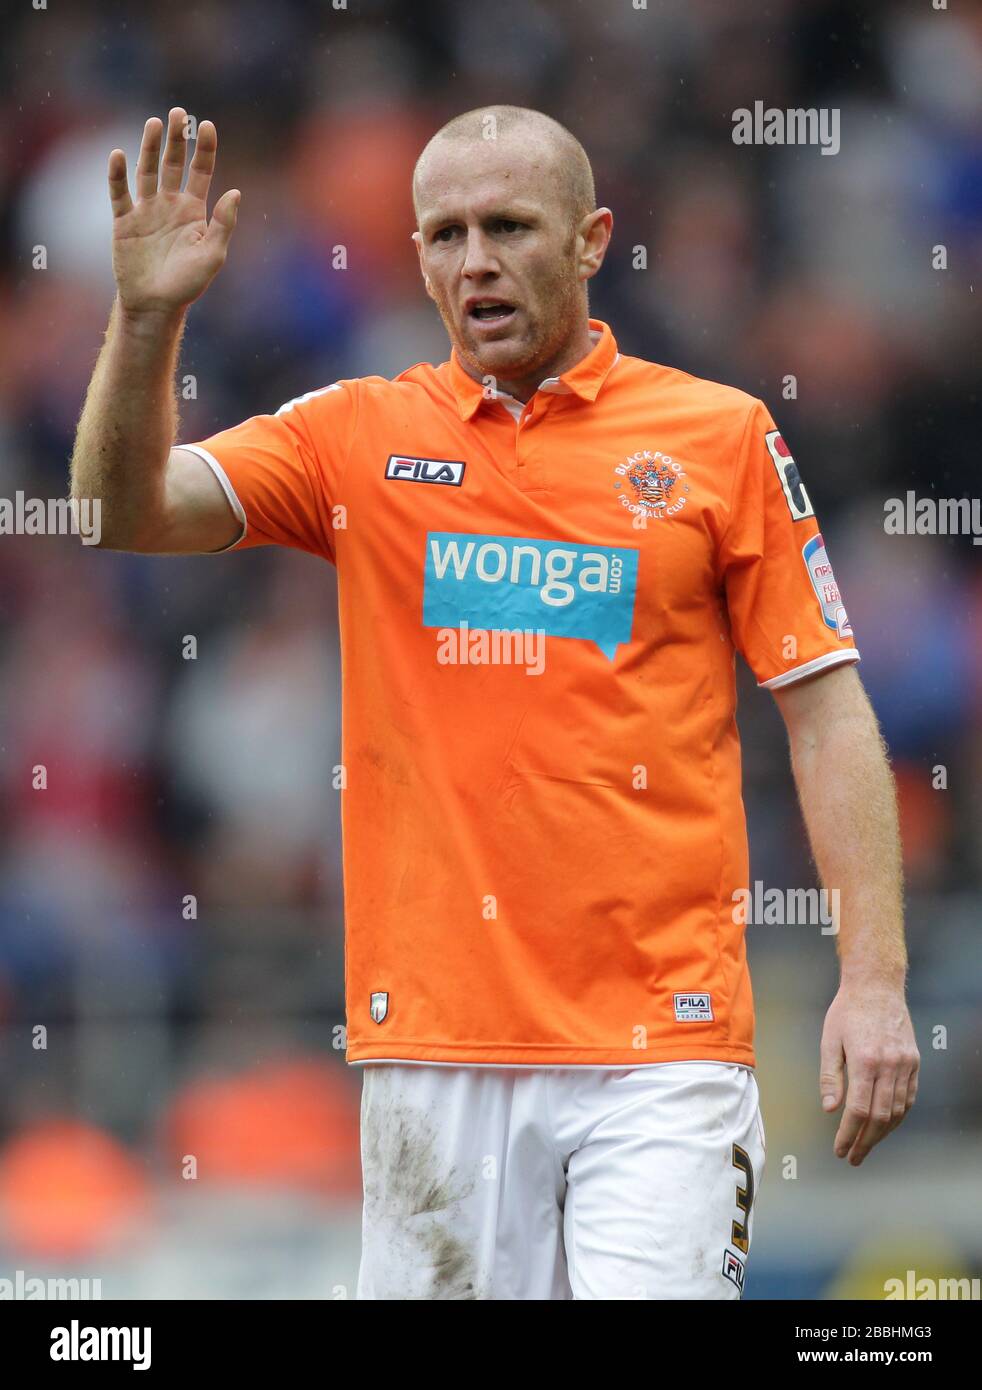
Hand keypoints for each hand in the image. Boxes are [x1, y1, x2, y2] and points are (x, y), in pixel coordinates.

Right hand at [108, 107, 238, 316]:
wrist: (156, 305)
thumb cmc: (188, 284)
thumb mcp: (212, 255)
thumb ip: (223, 224)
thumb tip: (236, 192)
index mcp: (193, 211)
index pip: (201, 171)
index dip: (205, 149)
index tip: (208, 126)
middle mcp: (169, 205)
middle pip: (172, 163)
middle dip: (175, 139)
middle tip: (178, 113)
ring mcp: (145, 211)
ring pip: (147, 171)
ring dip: (149, 147)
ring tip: (154, 123)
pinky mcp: (124, 222)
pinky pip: (119, 193)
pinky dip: (117, 174)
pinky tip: (119, 155)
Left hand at [819, 981, 918, 1165]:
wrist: (877, 986)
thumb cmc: (847, 1011)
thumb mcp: (829, 1039)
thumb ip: (830, 1076)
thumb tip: (830, 1109)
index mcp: (864, 1060)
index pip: (859, 1110)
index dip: (848, 1134)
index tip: (839, 1150)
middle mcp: (889, 1065)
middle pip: (880, 1117)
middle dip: (865, 1142)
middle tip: (852, 1157)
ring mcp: (905, 1065)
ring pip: (897, 1111)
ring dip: (882, 1134)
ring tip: (866, 1146)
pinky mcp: (913, 1062)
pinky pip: (908, 1098)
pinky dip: (897, 1116)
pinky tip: (885, 1125)